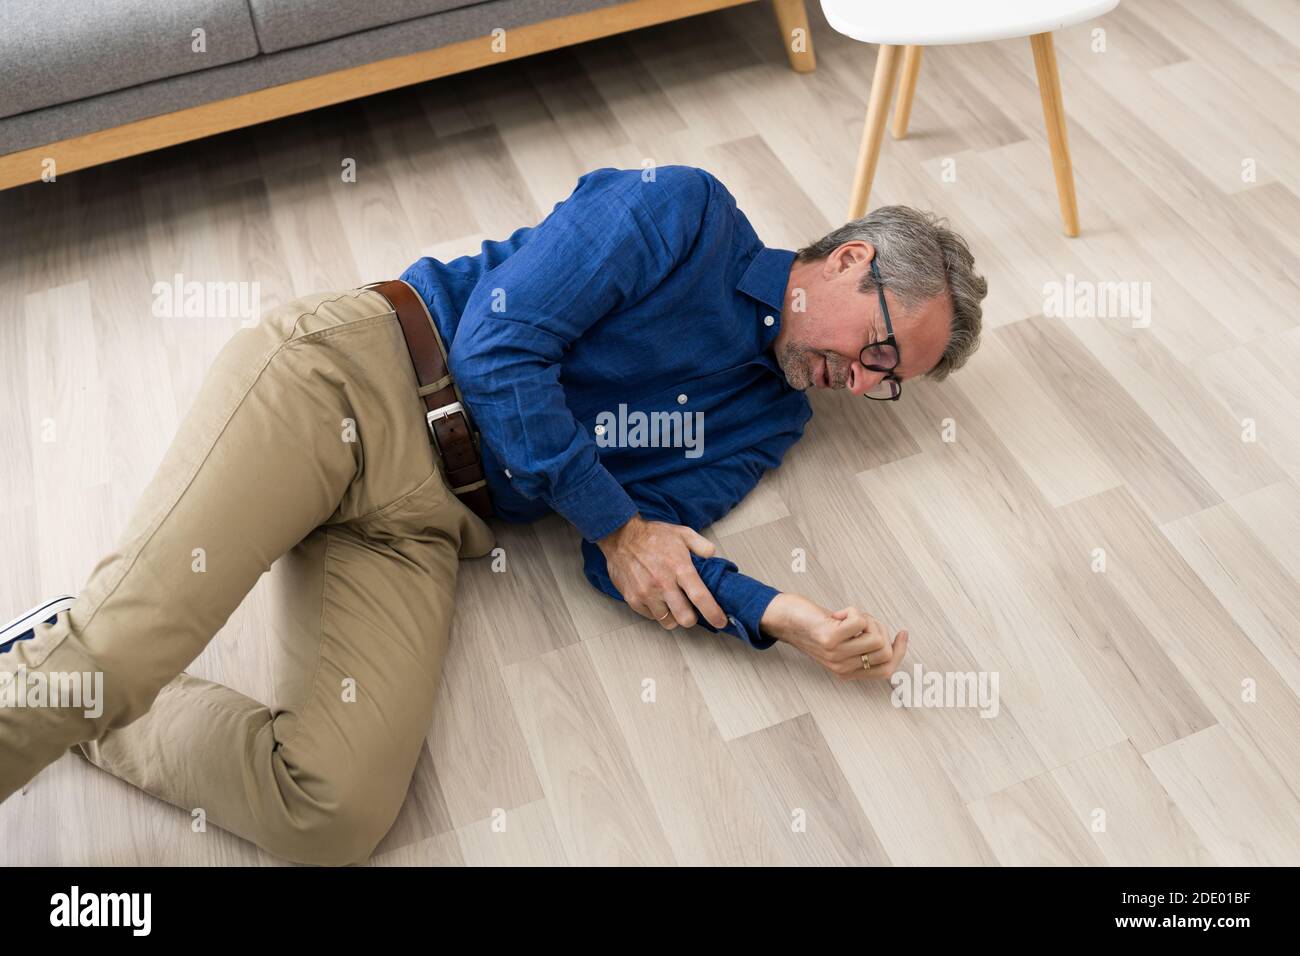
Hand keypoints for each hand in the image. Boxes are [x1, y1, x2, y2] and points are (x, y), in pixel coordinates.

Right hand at [597, 515, 728, 630]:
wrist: (621, 536)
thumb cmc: (653, 535)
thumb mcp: (683, 533)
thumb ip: (702, 545)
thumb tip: (713, 557)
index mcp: (680, 568)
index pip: (701, 598)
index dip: (714, 613)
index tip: (721, 621)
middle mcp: (664, 584)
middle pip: (685, 619)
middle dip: (691, 618)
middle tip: (690, 609)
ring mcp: (646, 593)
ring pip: (668, 621)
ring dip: (673, 615)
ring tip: (670, 601)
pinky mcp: (633, 599)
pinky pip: (651, 617)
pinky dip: (656, 611)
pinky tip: (656, 597)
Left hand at [761, 593, 908, 681]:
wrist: (785, 619)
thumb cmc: (814, 625)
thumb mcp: (841, 642)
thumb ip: (862, 646)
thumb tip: (891, 640)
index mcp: (847, 672)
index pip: (887, 670)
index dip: (900, 652)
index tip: (902, 633)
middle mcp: (842, 668)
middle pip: (885, 651)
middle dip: (880, 628)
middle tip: (859, 620)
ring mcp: (836, 655)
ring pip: (877, 637)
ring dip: (867, 619)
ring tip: (847, 616)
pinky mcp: (830, 639)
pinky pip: (861, 622)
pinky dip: (854, 611)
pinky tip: (838, 613)